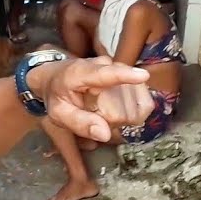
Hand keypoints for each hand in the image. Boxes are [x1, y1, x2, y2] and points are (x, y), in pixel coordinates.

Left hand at [36, 57, 152, 142]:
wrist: (57, 76)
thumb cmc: (57, 95)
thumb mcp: (59, 113)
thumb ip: (79, 123)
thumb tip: (105, 134)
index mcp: (81, 73)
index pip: (105, 73)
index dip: (125, 76)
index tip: (143, 76)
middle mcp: (104, 65)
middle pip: (123, 105)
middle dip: (112, 119)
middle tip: (94, 116)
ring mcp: (118, 67)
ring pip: (135, 104)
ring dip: (123, 115)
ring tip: (103, 110)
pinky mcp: (129, 73)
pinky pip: (143, 100)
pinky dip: (133, 110)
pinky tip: (118, 108)